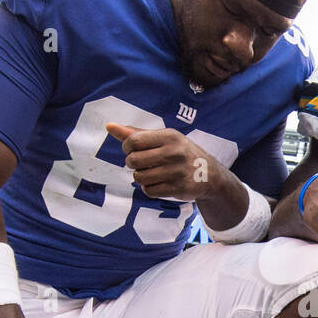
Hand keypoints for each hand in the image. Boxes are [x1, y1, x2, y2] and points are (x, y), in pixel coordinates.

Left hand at [105, 124, 225, 202]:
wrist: (208, 174)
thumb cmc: (179, 152)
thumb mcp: (163, 138)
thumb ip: (136, 133)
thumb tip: (109, 126)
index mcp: (169, 136)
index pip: (133, 141)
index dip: (127, 147)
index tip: (132, 150)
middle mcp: (174, 153)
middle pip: (134, 160)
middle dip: (133, 163)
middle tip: (142, 163)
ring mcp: (177, 172)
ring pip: (139, 178)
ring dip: (140, 177)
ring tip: (150, 173)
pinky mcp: (178, 188)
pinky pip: (149, 191)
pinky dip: (149, 188)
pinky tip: (158, 183)